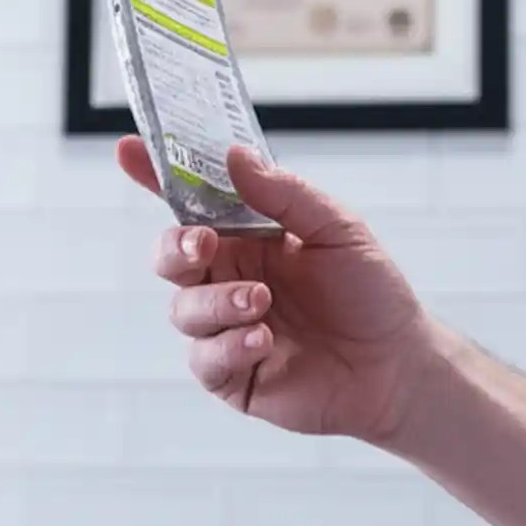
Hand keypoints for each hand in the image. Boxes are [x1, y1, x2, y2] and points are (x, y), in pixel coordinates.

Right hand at [118, 136, 434, 441]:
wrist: (398, 367)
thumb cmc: (372, 294)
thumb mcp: (337, 229)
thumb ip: (284, 194)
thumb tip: (234, 156)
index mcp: (248, 239)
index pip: (192, 204)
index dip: (155, 176)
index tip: (128, 149)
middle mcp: (229, 281)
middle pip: (169, 258)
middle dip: (175, 249)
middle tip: (204, 246)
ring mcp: (227, 329)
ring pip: (183, 310)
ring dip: (219, 302)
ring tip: (263, 303)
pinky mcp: (232, 376)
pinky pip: (203, 359)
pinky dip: (229, 345)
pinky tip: (265, 340)